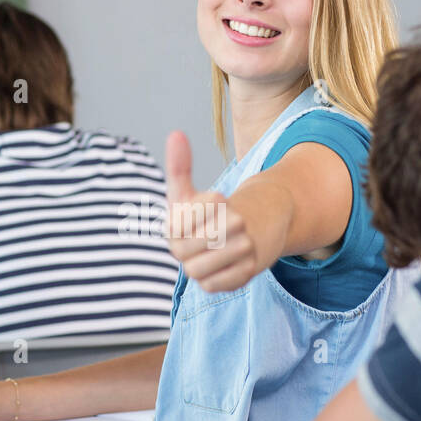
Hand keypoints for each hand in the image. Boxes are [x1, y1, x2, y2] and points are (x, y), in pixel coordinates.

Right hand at [165, 131, 259, 292]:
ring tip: (246, 237)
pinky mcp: (215, 286)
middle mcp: (179, 253)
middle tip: (241, 219)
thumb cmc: (209, 211)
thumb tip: (175, 134)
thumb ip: (180, 165)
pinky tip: (249, 255)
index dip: (204, 207)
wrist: (232, 236)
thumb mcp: (192, 189)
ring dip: (235, 248)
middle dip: (224, 228)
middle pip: (201, 243)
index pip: (183, 221)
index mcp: (171, 228)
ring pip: (215, 263)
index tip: (221, 196)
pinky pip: (228, 280)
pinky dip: (242, 267)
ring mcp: (197, 272)